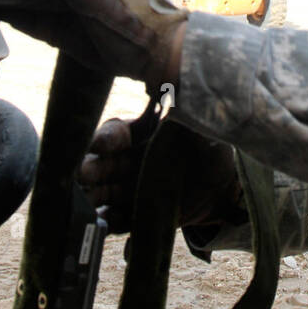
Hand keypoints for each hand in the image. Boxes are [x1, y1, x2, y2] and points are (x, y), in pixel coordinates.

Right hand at [78, 114, 245, 235]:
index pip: (116, 134)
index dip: (106, 139)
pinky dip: (111, 223)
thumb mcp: (201, 126)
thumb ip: (187, 110)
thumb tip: (179, 85)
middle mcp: (128, 162)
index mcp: (139, 136)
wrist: (224, 187)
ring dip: (92, 197)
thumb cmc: (211, 148)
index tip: (101, 145)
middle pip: (101, 164)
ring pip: (104, 193)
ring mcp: (131, 189)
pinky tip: (105, 223)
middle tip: (83, 173)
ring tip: (87, 201)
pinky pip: (120, 221)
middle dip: (90, 168)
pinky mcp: (139, 214)